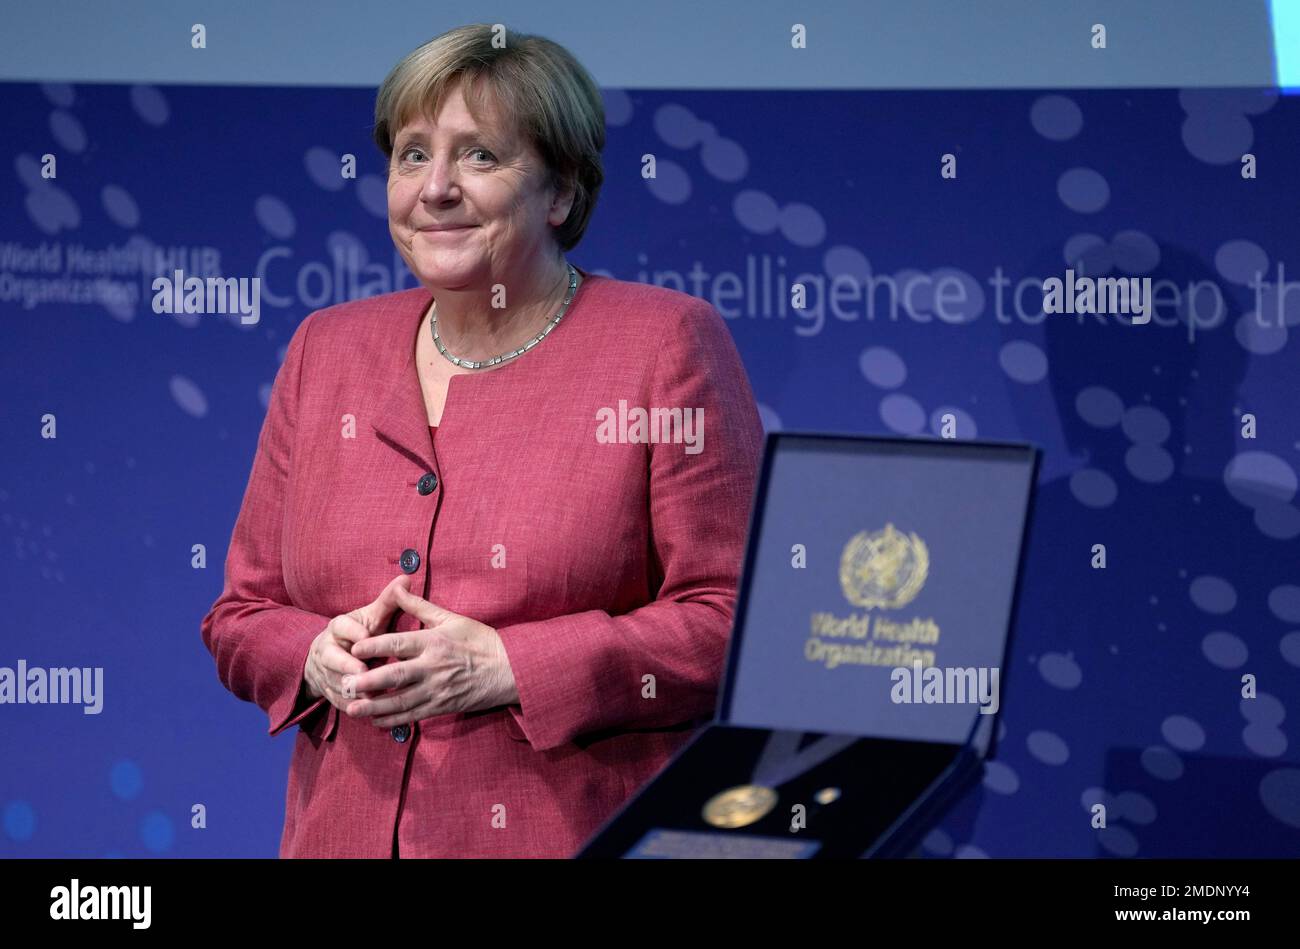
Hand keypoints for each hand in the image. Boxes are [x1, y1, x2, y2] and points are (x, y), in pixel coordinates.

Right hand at [303, 574, 410, 711]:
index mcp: (337, 628)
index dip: (352, 631)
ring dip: (350, 689)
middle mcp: (326, 649)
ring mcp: (324, 672)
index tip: (366, 636)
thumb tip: (406, 578)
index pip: (340, 625)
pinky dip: (351, 706)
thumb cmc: (361, 634)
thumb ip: (388, 601)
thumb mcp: (373, 617)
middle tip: (364, 672)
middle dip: (347, 666)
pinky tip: (368, 712)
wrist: (331, 658)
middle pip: (331, 658)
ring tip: (371, 695)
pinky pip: (336, 700)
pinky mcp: (327, 691)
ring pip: (334, 681)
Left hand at [344, 585, 518, 727]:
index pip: (398, 644)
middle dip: (367, 682)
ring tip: (351, 709)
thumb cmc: (480, 640)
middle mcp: (433, 667)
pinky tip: (375, 721)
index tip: (353, 647)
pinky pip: (413, 715)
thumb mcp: (451, 618)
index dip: (374, 645)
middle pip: (395, 676)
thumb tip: (398, 586)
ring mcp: (438, 690)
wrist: (510, 670)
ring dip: (374, 707)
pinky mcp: (442, 706)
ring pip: (401, 701)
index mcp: (434, 642)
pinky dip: (393, 720)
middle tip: (344, 684)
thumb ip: (420, 606)